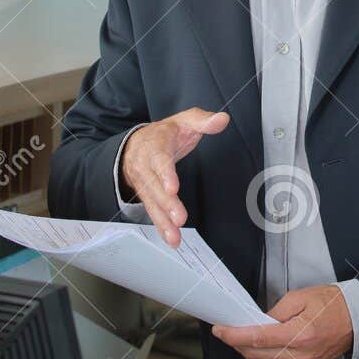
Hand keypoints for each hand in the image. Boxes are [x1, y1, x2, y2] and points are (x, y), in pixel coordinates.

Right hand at [120, 107, 229, 246]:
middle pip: (154, 186)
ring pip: (152, 202)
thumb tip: (222, 119)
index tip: (173, 188)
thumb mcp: (185, 120)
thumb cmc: (166, 133)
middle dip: (166, 203)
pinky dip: (161, 226)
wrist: (136, 142)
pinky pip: (152, 210)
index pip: (159, 159)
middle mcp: (145, 164)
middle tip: (179, 218)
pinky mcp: (146, 195)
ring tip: (175, 236)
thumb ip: (203, 120)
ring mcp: (143, 181)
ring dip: (163, 220)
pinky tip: (171, 239)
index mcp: (155, 144)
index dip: (165, 174)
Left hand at [212, 284, 354, 358]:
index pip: (258, 339)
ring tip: (241, 336)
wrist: (358, 320)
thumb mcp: (301, 297)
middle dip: (238, 344)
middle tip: (227, 331)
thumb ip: (275, 312)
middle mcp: (301, 356)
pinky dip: (265, 356)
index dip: (234, 336)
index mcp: (300, 335)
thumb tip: (257, 323)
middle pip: (257, 355)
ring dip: (250, 351)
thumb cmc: (333, 305)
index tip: (220, 330)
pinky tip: (260, 345)